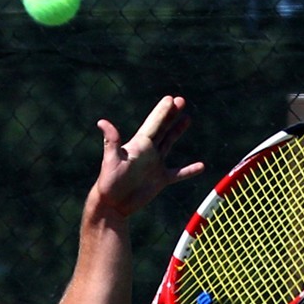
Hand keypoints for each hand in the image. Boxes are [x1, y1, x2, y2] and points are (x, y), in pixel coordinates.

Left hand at [90, 96, 205, 217]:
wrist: (113, 205)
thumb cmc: (109, 182)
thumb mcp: (111, 159)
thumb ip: (112, 141)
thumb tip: (102, 121)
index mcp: (139, 144)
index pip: (153, 124)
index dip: (162, 111)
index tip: (171, 98)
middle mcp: (148, 152)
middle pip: (163, 128)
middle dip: (172, 114)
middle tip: (181, 100)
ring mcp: (155, 165)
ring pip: (169, 143)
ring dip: (177, 131)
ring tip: (187, 118)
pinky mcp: (160, 180)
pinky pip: (178, 173)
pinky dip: (189, 170)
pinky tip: (201, 166)